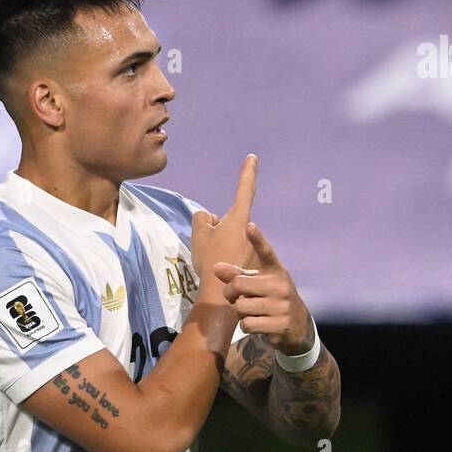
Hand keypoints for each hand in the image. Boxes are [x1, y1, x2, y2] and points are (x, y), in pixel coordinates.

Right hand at [190, 155, 258, 296]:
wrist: (221, 292)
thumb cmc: (211, 258)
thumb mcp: (199, 233)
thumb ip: (202, 218)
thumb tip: (210, 218)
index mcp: (239, 218)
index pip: (244, 189)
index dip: (247, 172)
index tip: (253, 158)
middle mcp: (249, 231)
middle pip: (232, 219)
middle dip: (219, 227)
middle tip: (210, 243)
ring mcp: (251, 248)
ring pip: (230, 238)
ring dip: (221, 245)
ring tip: (213, 260)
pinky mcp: (251, 263)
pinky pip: (233, 254)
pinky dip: (225, 259)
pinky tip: (219, 270)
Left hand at [212, 222, 313, 353]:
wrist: (297, 325)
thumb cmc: (271, 299)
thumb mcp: (258, 284)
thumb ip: (237, 276)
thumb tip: (216, 267)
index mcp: (275, 271)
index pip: (266, 252)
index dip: (257, 239)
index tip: (249, 226)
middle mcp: (280, 285)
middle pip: (238, 284)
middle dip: (231, 294)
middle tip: (236, 298)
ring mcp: (281, 305)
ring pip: (241, 307)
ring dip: (240, 313)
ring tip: (250, 312)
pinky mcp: (280, 324)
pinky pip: (247, 324)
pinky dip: (246, 326)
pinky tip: (257, 324)